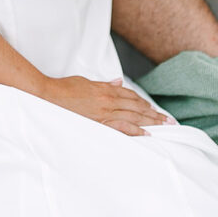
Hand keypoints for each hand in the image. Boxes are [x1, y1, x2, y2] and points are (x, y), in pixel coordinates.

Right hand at [37, 74, 174, 135]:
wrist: (48, 96)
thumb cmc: (64, 88)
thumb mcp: (86, 82)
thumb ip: (103, 84)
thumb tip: (117, 82)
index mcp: (105, 90)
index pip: (131, 96)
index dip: (144, 103)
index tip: (154, 109)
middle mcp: (108, 101)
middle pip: (137, 107)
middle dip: (154, 114)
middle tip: (169, 121)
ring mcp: (104, 112)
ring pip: (133, 117)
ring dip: (150, 122)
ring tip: (163, 126)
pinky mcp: (98, 123)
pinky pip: (121, 128)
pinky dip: (135, 131)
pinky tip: (145, 134)